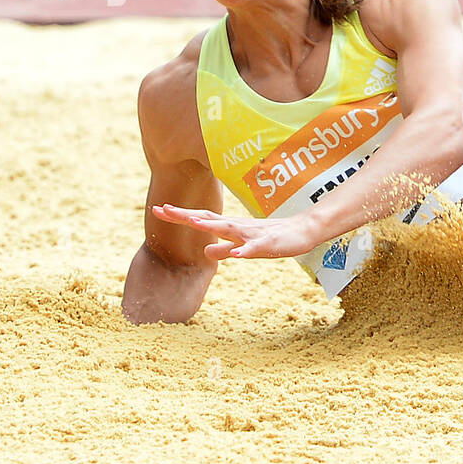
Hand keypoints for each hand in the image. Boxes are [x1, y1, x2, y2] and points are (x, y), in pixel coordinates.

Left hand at [152, 204, 322, 259]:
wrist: (304, 231)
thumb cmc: (274, 236)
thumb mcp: (244, 246)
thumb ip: (224, 250)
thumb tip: (204, 252)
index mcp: (232, 227)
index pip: (201, 219)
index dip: (180, 215)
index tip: (158, 209)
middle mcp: (239, 226)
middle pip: (209, 219)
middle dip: (186, 215)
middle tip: (162, 209)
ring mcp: (253, 234)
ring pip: (230, 229)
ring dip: (212, 226)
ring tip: (193, 223)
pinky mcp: (270, 243)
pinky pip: (256, 247)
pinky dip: (246, 250)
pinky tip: (238, 254)